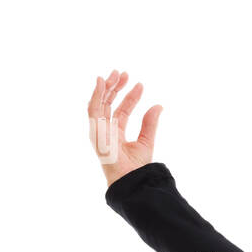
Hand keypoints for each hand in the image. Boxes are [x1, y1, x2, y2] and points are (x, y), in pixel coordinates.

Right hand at [87, 69, 162, 185]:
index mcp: (116, 133)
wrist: (131, 178)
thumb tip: (158, 105)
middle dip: (116, 88)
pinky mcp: (95, 130)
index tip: (140, 85)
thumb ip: (150, 123)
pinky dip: (96, 94)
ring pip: (99, 103)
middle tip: (125, 73)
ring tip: (117, 74)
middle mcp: (106, 130)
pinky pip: (92, 108)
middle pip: (108, 104)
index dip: (130, 97)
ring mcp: (99, 130)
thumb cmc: (137, 166)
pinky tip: (102, 81)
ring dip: (106, 87)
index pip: (122, 110)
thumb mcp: (146, 140)